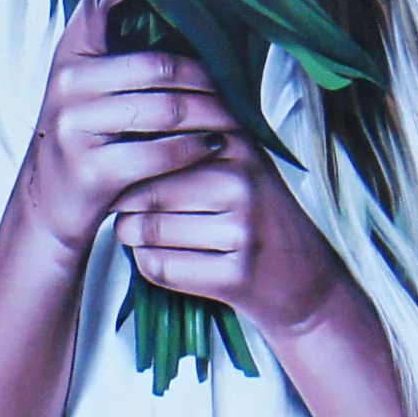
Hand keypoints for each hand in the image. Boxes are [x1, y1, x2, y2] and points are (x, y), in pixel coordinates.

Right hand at [10, 0, 248, 258]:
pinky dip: (195, 149)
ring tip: (234, 120)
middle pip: (159, 66)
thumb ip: (118, 49)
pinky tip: (213, 146)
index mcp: (70, 52)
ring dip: (211, 115)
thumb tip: (185, 7)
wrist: (47, 204)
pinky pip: (162, 153)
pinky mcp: (91, 170)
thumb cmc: (85, 136)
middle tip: (236, 89)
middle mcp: (67, 82)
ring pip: (166, 110)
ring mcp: (74, 126)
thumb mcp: (86, 85)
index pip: (104, 1)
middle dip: (207, 79)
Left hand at [109, 138, 350, 338]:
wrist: (306, 282)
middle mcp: (241, 181)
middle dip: (127, 210)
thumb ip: (185, 142)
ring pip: (146, 231)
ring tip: (161, 240)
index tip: (128, 180)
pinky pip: (159, 267)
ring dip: (138, 241)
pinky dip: (154, 268)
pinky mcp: (234, 275)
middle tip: (139, 218)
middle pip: (142, 192)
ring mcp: (241, 229)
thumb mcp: (235, 164)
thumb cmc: (254, 218)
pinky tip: (178, 262)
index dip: (129, 169)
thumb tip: (111, 133)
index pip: (153, 146)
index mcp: (237, 143)